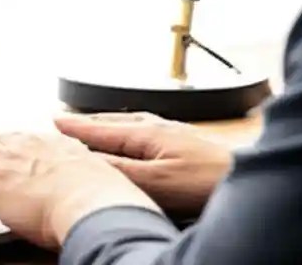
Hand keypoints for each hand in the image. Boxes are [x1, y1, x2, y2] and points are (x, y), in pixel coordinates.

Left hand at [0, 130, 161, 249]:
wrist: (95, 204)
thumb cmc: (102, 199)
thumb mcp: (91, 179)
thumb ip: (76, 179)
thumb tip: (71, 191)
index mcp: (50, 142)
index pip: (14, 140)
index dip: (0, 156)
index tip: (0, 171)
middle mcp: (23, 143)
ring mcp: (2, 159)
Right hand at [54, 112, 233, 215]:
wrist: (248, 177)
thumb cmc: (206, 181)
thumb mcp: (154, 180)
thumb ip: (118, 168)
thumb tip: (85, 158)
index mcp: (145, 132)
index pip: (99, 129)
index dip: (74, 128)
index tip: (53, 121)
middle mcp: (156, 126)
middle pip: (111, 121)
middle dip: (86, 121)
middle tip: (63, 120)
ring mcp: (171, 131)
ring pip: (127, 123)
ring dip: (105, 124)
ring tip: (90, 125)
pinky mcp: (182, 141)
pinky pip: (142, 128)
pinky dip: (124, 130)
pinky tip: (131, 136)